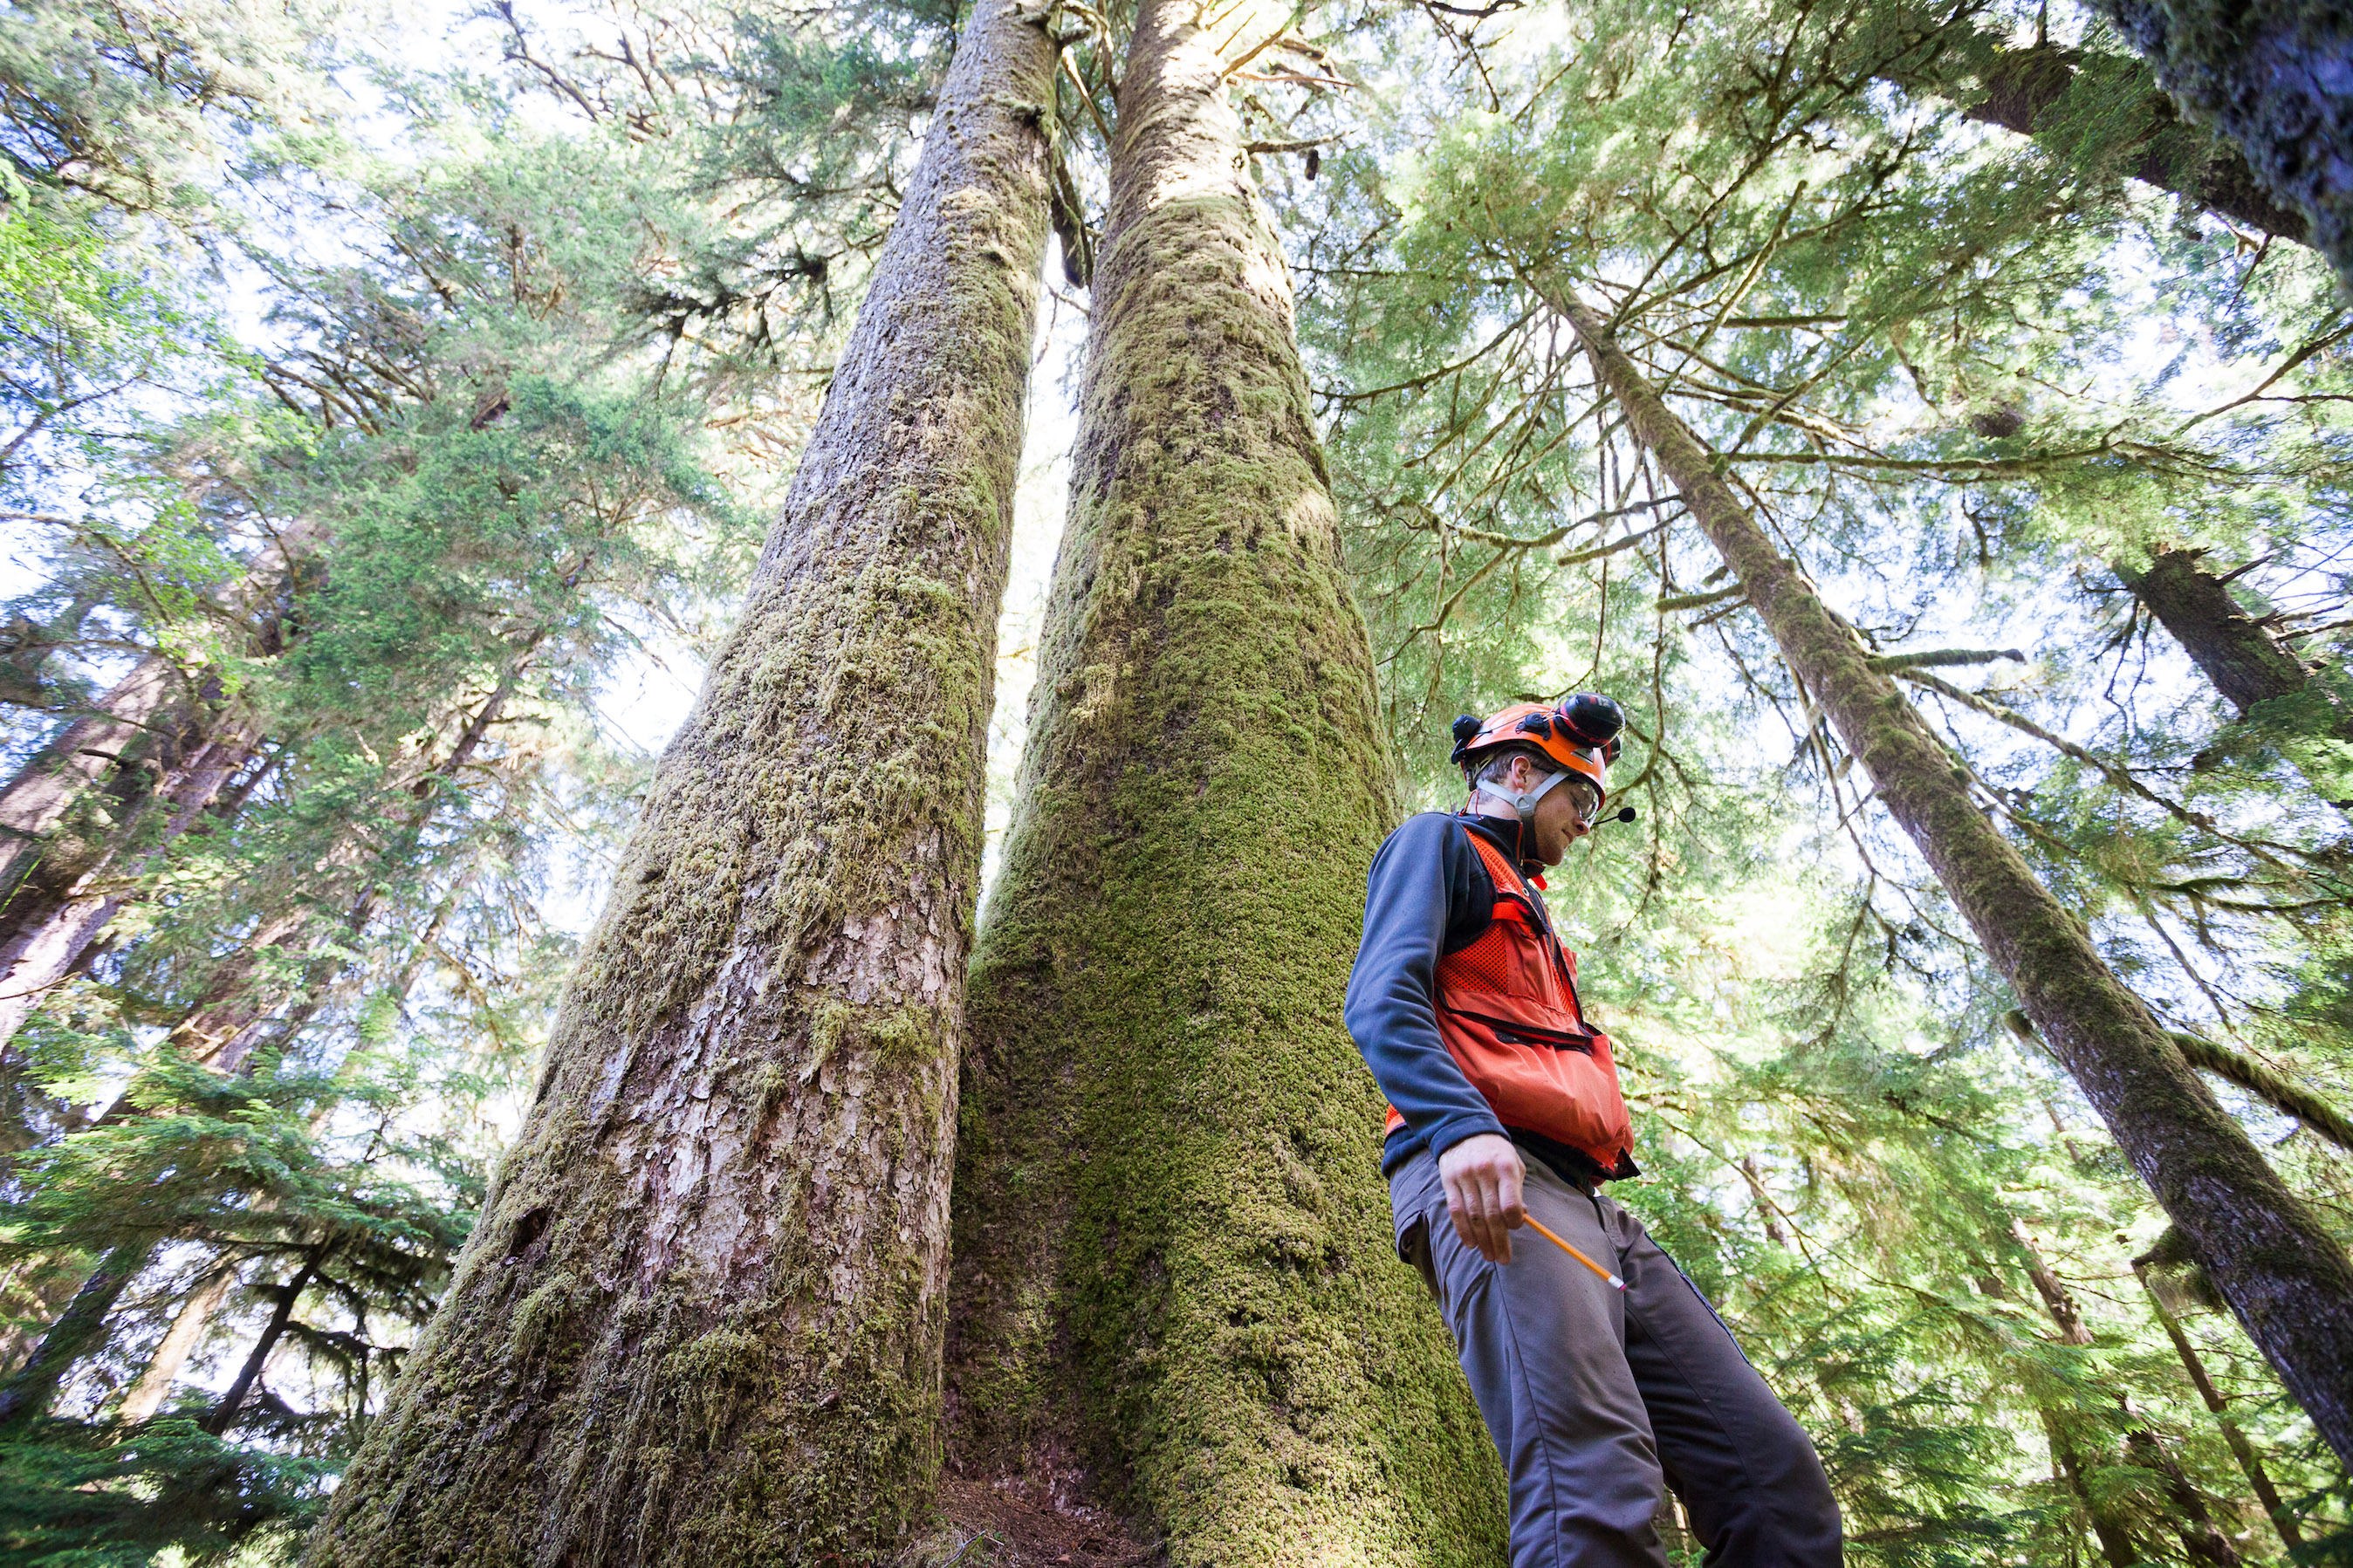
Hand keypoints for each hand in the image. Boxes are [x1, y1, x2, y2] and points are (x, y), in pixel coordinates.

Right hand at [1437, 1133, 1525, 1263]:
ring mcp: (1464, 1177)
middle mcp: (1484, 1172)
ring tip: (1489, 1255)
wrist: (1464, 1129)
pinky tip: (1471, 1244)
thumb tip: (1521, 1217)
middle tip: (1503, 1258)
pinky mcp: (1448, 1181)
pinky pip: (1455, 1211)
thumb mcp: (1513, 1163)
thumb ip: (1516, 1189)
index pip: (1511, 1203)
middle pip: (1492, 1215)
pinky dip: (1463, 1231)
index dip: (1514, 1222)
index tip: (1515, 1229)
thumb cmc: (1495, 1151)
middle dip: (1499, 1241)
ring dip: (1482, 1240)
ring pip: (1473, 1216)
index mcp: (1505, 1167)